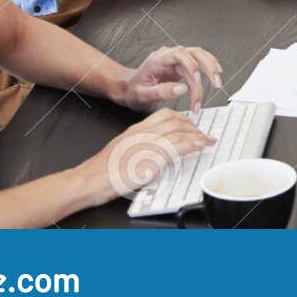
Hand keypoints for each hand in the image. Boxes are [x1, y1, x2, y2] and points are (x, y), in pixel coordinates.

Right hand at [79, 109, 213, 204]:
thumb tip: (150, 154)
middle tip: (202, 133)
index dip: (181, 119)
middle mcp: (143, 132)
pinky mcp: (151, 155)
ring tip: (206, 140)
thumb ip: (137, 148)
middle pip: (174, 120)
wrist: (90, 180)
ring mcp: (147, 142)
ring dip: (197, 134)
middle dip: (192, 125)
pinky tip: (200, 146)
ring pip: (179, 130)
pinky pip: (178, 145)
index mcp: (135, 130)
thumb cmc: (101, 172)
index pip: (163, 116)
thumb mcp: (121, 152)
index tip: (190, 124)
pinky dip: (193, 144)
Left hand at [116, 46, 223, 111]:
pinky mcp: (181, 65)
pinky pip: (198, 61)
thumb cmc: (133, 91)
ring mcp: (176, 59)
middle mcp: (168, 55)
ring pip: (199, 55)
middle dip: (207, 67)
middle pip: (193, 53)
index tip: (196, 79)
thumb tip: (182, 89)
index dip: (190, 64)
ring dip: (210, 67)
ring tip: (217, 82)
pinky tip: (215, 74)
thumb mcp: (143, 95)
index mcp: (157, 60)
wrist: (129, 87)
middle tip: (215, 83)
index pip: (178, 54)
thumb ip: (162, 92)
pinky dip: (208, 66)